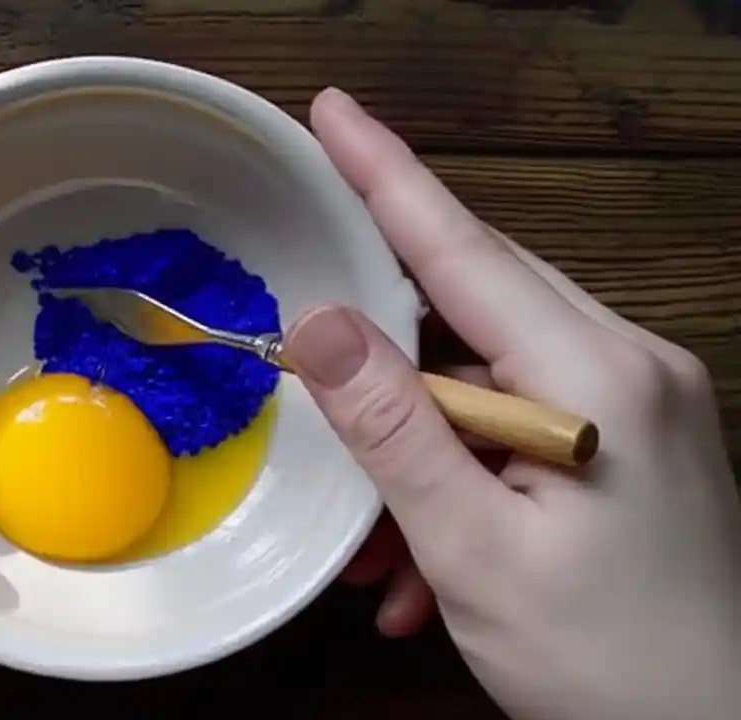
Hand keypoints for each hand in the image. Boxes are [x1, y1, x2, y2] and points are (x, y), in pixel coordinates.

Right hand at [290, 88, 740, 719]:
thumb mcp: (476, 551)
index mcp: (595, 379)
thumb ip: (394, 429)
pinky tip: (424, 568)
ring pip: (491, 380)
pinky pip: (525, 427)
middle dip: (387, 341)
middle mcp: (630, 368)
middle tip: (312, 343)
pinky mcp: (636, 446)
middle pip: (480, 304)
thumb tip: (316, 324)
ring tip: (378, 548)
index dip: (389, 178)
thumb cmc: (608, 664)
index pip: (466, 252)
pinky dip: (464, 480)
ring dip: (418, 449)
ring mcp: (641, 406)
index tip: (333, 113)